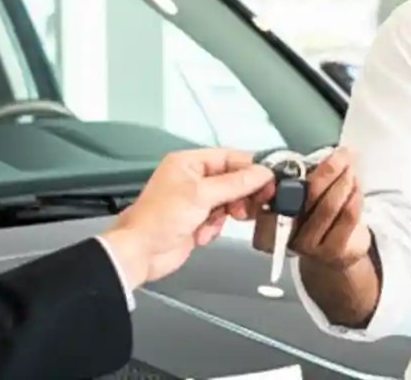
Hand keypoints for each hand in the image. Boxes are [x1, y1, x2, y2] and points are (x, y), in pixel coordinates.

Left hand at [100, 148, 275, 288]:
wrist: (141, 253)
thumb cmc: (158, 219)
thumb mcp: (202, 195)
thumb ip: (236, 183)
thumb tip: (262, 172)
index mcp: (188, 163)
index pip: (229, 158)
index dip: (251, 168)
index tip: (269, 178)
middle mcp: (192, 179)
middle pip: (232, 180)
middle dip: (242, 193)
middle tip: (256, 202)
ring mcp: (195, 200)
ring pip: (229, 200)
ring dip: (228, 212)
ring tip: (221, 219)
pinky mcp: (197, 220)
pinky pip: (220, 218)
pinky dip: (216, 226)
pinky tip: (203, 232)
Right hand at [252, 146, 370, 267]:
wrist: (333, 251)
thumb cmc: (313, 216)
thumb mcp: (300, 196)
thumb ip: (299, 178)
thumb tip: (314, 153)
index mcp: (268, 218)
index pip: (272, 198)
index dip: (287, 179)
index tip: (305, 161)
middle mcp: (284, 235)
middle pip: (307, 197)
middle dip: (328, 171)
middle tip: (341, 154)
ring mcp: (309, 246)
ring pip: (328, 206)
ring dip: (344, 181)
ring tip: (351, 166)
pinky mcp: (333, 251)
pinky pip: (347, 217)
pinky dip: (354, 196)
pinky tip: (357, 185)